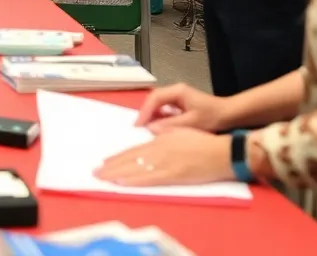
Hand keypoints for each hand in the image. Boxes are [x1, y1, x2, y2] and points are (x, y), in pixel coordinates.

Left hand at [95, 128, 232, 186]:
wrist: (221, 152)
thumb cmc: (203, 142)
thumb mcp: (179, 132)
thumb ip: (162, 134)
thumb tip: (149, 133)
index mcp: (159, 140)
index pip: (133, 150)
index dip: (118, 157)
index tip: (104, 161)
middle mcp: (158, 150)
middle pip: (130, 160)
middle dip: (111, 166)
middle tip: (95, 172)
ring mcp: (165, 163)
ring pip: (136, 169)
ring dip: (117, 174)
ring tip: (103, 178)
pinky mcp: (173, 175)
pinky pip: (149, 179)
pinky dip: (134, 181)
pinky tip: (122, 183)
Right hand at [135, 83, 230, 132]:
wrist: (231, 115)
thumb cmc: (213, 117)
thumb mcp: (191, 123)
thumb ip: (170, 125)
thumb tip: (150, 128)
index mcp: (178, 91)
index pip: (155, 98)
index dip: (145, 111)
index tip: (139, 125)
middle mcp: (176, 91)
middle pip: (154, 99)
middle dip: (146, 113)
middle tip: (139, 128)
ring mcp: (178, 97)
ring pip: (158, 104)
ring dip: (152, 115)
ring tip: (146, 129)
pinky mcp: (181, 104)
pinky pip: (165, 109)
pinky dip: (159, 117)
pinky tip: (157, 128)